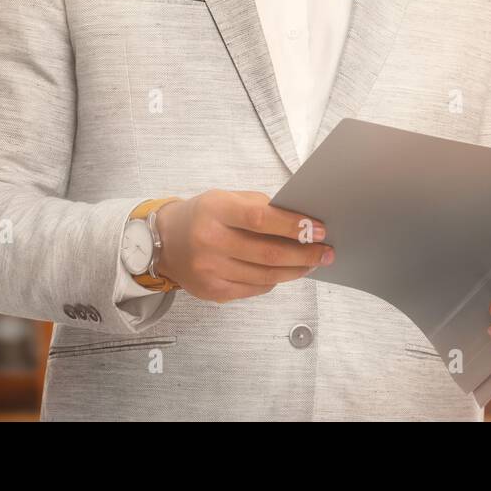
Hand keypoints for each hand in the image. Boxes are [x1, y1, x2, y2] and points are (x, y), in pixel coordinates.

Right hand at [154, 190, 332, 302]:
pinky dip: (275, 280)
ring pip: (266, 276)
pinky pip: (255, 289)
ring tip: (312, 263)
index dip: (293, 226)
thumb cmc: (203, 216)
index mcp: (215, 210)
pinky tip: (285, 272)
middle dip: (304, 254)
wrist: (164, 242)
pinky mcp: (213, 291)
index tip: (318, 229)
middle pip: (268, 254)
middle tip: (326, 252)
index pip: (261, 219)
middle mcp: (209, 242)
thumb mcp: (226, 199)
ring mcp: (210, 270)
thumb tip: (301, 223)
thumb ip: (260, 207)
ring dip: (296, 270)